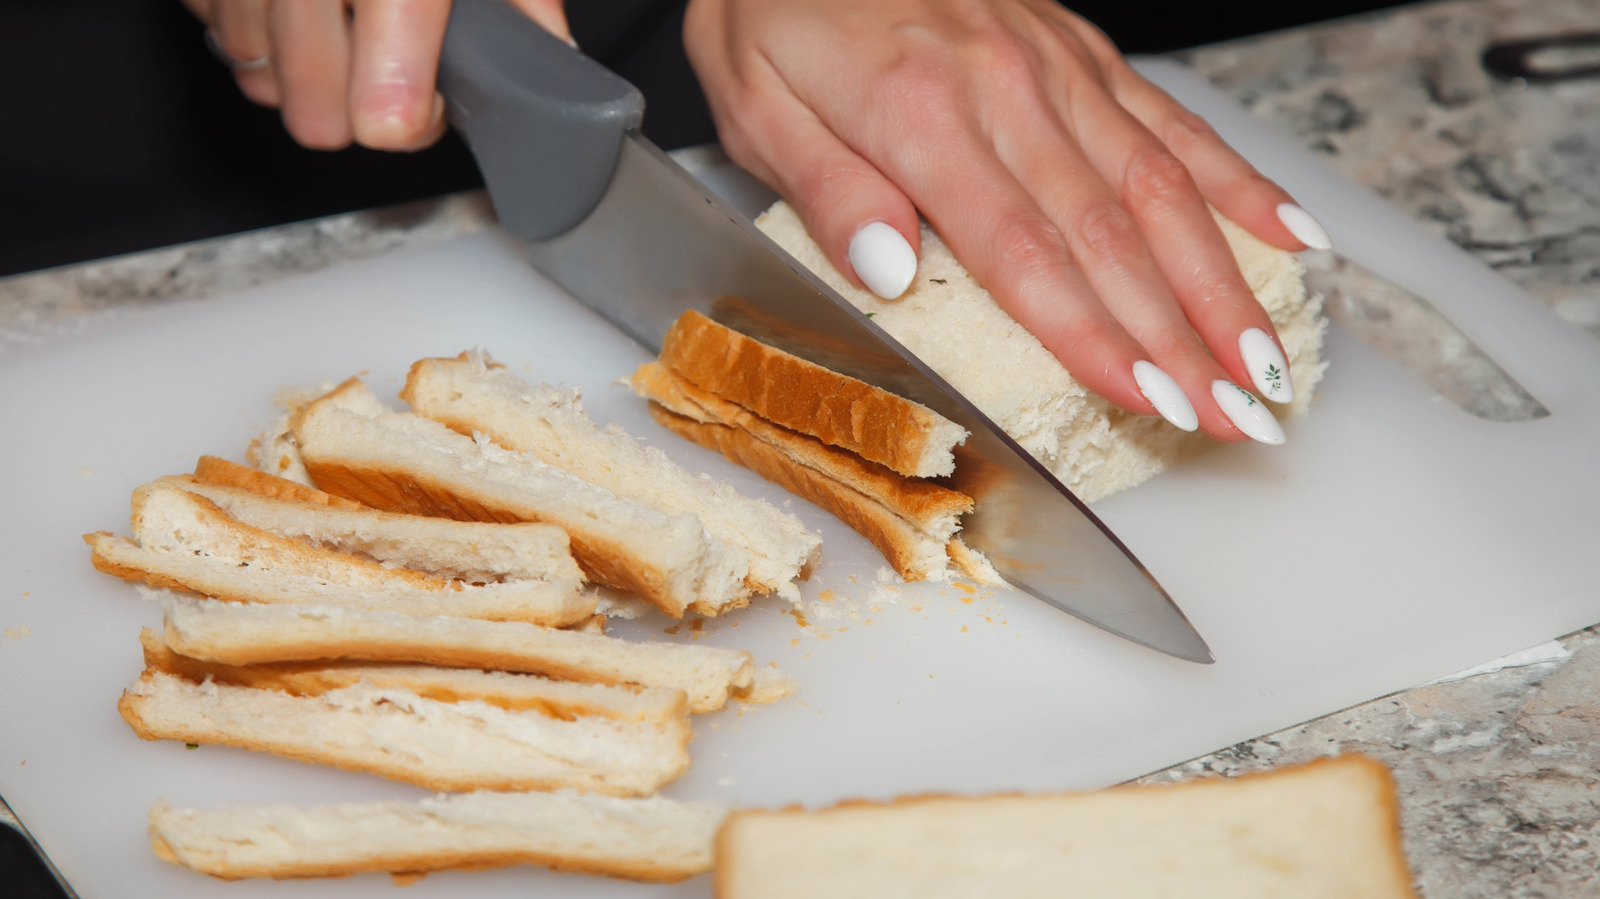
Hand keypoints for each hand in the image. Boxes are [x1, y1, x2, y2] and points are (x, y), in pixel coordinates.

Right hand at [181, 0, 568, 150]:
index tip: (423, 105)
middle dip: (356, 111)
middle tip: (388, 76)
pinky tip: (291, 2)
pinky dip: (253, 30)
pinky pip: (218, 31)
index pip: (384, 103)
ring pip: (260, 79)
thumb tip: (548, 59)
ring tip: (339, 29)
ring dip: (301, 73)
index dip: (407, 120)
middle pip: (314, 113)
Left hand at [685, 0, 1330, 443]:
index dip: (1096, 336)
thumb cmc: (775, 8)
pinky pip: (1171, 118)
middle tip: (1244, 415)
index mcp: (922, 117)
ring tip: (1272, 360)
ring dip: (1225, 280)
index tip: (1153, 400)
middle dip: (1187, 335)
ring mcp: (1056, 65)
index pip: (1026, 253)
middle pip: (1115, 234)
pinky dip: (1236, 179)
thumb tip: (890, 273)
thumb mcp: (755, 104)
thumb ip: (826, 190)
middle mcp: (1008, 89)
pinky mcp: (1079, 48)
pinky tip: (1289, 232)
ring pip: (1162, 185)